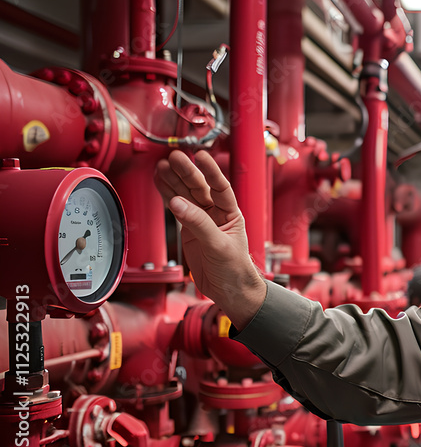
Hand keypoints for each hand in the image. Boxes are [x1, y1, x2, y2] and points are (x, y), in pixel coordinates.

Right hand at [154, 150, 266, 328]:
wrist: (228, 290)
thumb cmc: (235, 270)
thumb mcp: (218, 246)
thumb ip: (198, 224)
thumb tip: (178, 204)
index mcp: (231, 214)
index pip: (221, 187)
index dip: (211, 171)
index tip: (201, 156)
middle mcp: (216, 215)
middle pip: (199, 188)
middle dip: (186, 172)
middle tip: (174, 158)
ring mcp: (201, 221)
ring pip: (185, 196)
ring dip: (174, 181)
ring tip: (161, 166)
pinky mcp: (188, 230)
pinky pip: (176, 209)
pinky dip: (167, 196)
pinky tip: (159, 182)